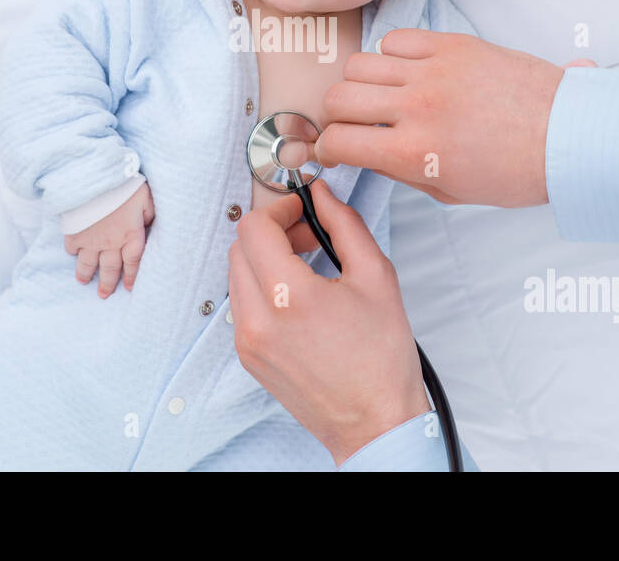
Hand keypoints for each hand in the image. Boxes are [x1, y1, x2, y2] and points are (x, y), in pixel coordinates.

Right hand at [65, 182, 153, 296]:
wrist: (97, 178)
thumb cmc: (125, 185)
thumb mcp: (146, 197)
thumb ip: (149, 212)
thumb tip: (149, 221)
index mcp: (132, 235)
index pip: (133, 262)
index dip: (131, 276)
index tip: (128, 287)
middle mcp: (112, 243)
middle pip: (110, 268)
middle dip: (107, 283)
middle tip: (104, 295)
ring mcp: (91, 239)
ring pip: (88, 263)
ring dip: (85, 274)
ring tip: (83, 281)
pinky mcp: (74, 232)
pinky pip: (72, 248)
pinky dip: (72, 252)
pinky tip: (73, 254)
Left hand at [227, 178, 429, 466]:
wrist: (376, 422)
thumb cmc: (382, 358)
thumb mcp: (376, 276)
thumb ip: (345, 225)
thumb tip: (322, 197)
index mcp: (289, 297)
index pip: (255, 227)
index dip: (279, 209)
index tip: (301, 210)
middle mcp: (258, 319)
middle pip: (240, 247)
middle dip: (273, 232)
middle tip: (309, 236)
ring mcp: (248, 341)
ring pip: (237, 274)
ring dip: (265, 259)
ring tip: (307, 266)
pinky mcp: (248, 356)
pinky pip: (242, 304)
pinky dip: (262, 287)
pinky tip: (298, 296)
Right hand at [315, 28, 595, 207]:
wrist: (568, 136)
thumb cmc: (517, 172)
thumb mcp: (450, 190)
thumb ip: (401, 170)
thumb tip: (364, 151)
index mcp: (414, 152)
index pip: (338, 140)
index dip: (326, 148)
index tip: (333, 149)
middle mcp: (417, 107)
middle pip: (337, 97)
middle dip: (336, 116)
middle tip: (351, 123)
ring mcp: (434, 71)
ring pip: (359, 64)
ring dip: (360, 83)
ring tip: (378, 95)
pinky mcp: (454, 45)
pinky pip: (396, 39)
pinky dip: (391, 56)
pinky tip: (407, 72)